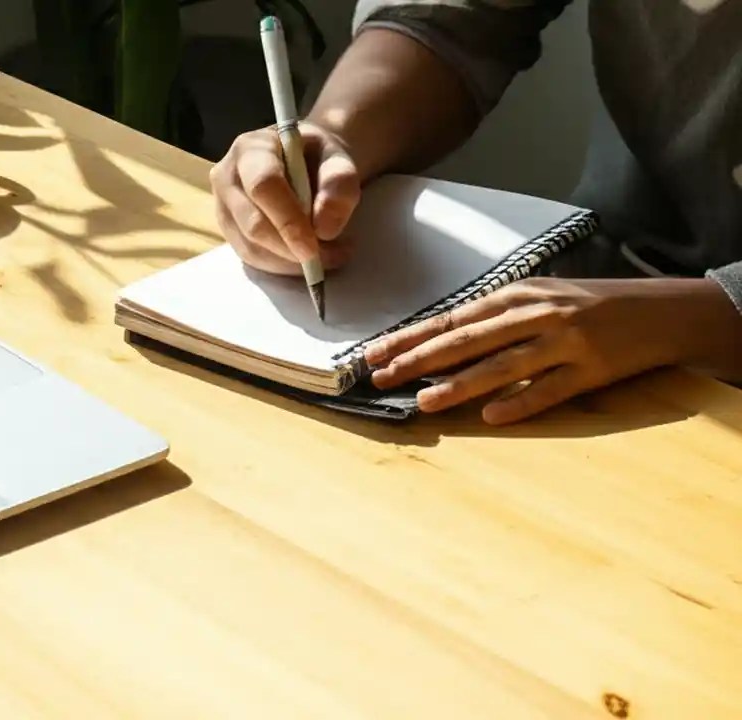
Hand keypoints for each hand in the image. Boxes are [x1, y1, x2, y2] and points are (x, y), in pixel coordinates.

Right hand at [209, 121, 360, 275]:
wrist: (303, 159)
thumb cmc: (318, 156)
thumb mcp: (338, 159)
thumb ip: (338, 184)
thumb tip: (324, 229)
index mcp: (251, 149)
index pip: (263, 186)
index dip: (288, 221)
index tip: (315, 248)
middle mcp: (226, 177)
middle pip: (252, 223)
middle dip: (291, 249)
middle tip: (333, 256)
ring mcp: (222, 206)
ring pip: (250, 248)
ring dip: (289, 263)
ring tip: (327, 256)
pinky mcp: (229, 230)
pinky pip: (251, 258)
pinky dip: (282, 266)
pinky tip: (305, 259)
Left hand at [364, 277, 741, 423]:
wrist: (662, 310)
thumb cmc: (590, 305)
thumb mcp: (540, 298)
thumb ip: (494, 319)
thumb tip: (440, 343)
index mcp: (516, 296)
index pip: (450, 320)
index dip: (409, 338)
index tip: (373, 354)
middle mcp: (535, 315)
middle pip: (466, 341)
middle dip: (418, 360)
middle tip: (382, 378)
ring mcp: (564, 342)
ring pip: (501, 365)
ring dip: (459, 384)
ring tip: (424, 400)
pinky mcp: (592, 369)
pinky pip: (550, 389)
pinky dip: (520, 403)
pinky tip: (492, 417)